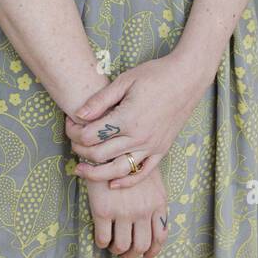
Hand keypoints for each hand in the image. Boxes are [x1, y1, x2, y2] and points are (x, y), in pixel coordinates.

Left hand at [66, 52, 203, 189]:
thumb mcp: (125, 80)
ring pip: (118, 170)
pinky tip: (113, 183)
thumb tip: (78, 114)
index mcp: (127, 118)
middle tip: (73, 141)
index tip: (69, 122)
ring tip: (81, 170)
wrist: (187, 78)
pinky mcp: (161, 150)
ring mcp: (152, 146)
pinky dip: (126, 181)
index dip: (74, 131)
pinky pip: (142, 173)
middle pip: (100, 154)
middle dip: (80, 150)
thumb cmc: (155, 75)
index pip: (91, 135)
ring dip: (96, 173)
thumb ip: (100, 100)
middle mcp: (139, 137)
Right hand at [83, 165, 169, 257]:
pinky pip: (103, 238)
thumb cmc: (129, 159)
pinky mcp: (103, 210)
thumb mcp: (151, 178)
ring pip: (122, 246)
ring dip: (117, 250)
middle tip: (125, 254)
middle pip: (142, 245)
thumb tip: (152, 222)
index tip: (146, 255)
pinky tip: (100, 238)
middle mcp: (143, 209)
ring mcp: (124, 211)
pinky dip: (101, 243)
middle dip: (132, 255)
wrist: (108, 146)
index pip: (160, 236)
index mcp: (158, 202)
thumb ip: (153, 199)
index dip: (153, 250)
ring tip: (112, 246)